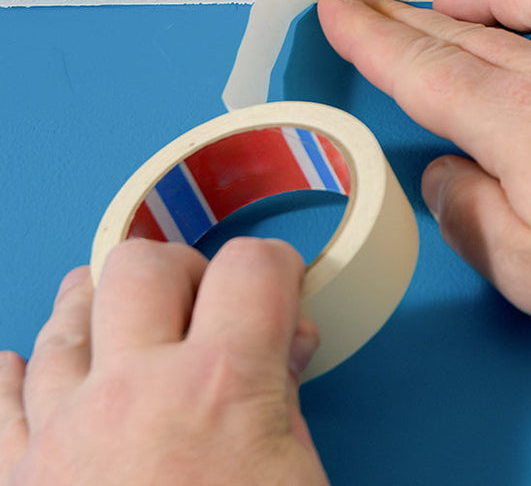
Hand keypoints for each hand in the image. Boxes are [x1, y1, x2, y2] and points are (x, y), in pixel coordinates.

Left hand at [0, 239, 327, 485]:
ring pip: (64, 326)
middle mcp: (134, 392)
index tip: (279, 283)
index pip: (250, 268)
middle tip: (203, 303)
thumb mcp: (300, 480)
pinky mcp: (20, 478)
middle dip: (181, 272)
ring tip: (116, 310)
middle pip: (141, 267)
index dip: (276, 267)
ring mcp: (65, 431)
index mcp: (221, 386)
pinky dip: (10, 380)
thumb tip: (289, 348)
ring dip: (96, 311)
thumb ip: (290, 402)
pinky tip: (14, 364)